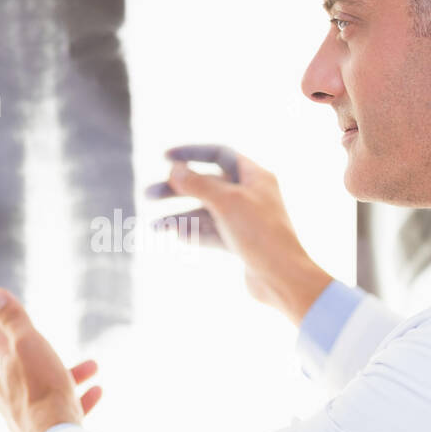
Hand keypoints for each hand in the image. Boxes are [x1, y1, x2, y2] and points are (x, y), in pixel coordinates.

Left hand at [0, 287, 102, 431]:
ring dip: (69, 373)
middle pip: (22, 364)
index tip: (15, 313)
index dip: (5, 323)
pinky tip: (97, 391)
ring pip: (46, 386)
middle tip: (53, 339)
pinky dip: (78, 398)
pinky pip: (62, 410)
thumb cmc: (42, 388)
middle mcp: (6, 394)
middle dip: (42, 349)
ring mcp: (25, 415)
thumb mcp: (27, 343)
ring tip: (94, 365)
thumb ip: (12, 319)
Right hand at [144, 145, 333, 325]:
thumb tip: (175, 169)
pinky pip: (212, 233)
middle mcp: (250, 195)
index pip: (219, 154)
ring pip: (205, 212)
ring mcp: (245, 220)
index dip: (192, 153)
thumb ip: (198, 183)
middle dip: (177, 189)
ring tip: (154, 226)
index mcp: (255, 177)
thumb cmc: (260, 235)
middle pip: (207, 184)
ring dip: (180, 216)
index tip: (165, 158)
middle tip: (148, 195)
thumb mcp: (226, 202)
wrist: (282, 278)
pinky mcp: (240, 243)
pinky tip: (178, 236)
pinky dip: (194, 233)